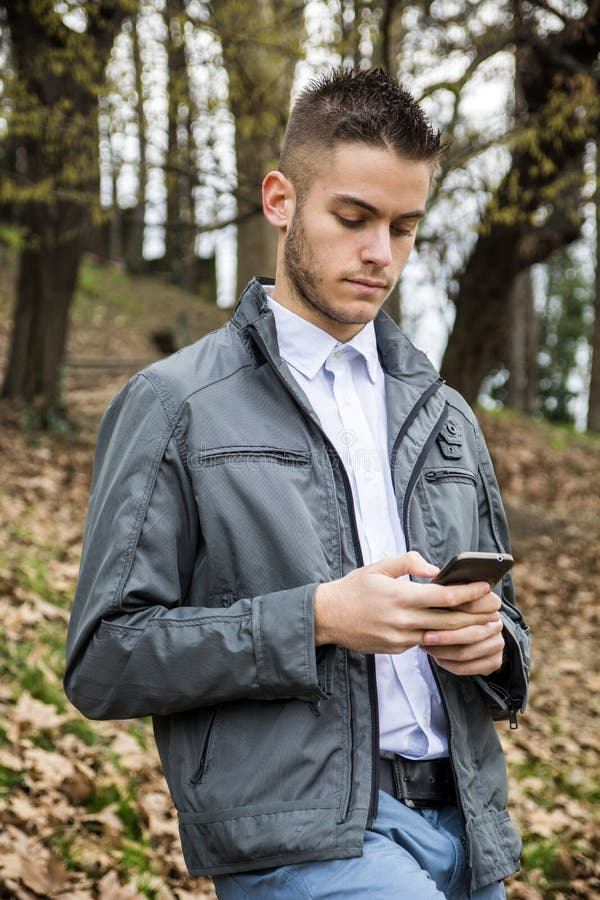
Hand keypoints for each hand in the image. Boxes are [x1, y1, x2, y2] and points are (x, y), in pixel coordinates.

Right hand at [314, 551, 498, 654]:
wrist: (327, 617)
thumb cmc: (354, 588)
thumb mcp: (379, 567)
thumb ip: (408, 563)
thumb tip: (435, 569)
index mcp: (401, 596)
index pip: (445, 597)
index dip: (469, 593)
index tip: (486, 587)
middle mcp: (403, 620)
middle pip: (450, 621)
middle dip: (476, 615)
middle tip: (496, 610)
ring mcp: (400, 638)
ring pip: (441, 636)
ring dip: (464, 631)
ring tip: (484, 624)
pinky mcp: (395, 649)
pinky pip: (423, 642)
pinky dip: (440, 637)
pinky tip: (454, 633)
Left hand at [419, 589, 504, 675]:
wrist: (466, 633)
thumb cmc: (449, 609)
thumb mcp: (449, 594)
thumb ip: (446, 588)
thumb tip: (432, 574)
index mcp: (490, 602)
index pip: (478, 605)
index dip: (459, 607)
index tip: (435, 609)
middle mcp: (497, 623)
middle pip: (472, 632)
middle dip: (446, 636)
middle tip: (425, 636)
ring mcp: (498, 643)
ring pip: (467, 652)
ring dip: (443, 651)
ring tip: (425, 646)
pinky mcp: (494, 661)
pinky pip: (467, 667)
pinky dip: (448, 663)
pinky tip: (435, 657)